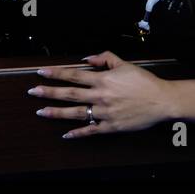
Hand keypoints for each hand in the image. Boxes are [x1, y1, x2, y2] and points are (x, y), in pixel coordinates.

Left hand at [29, 52, 174, 138]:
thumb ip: (105, 58)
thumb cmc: (144, 82)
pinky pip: (91, 131)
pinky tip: (66, 134)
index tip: (41, 73)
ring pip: (76, 113)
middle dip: (49, 92)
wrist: (161, 100)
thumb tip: (87, 58)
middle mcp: (100, 96)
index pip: (74, 75)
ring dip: (57, 113)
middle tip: (33, 92)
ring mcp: (104, 113)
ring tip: (41, 112)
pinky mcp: (110, 126)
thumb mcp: (124, 64)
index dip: (56, 73)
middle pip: (70, 94)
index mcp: (103, 80)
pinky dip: (78, 133)